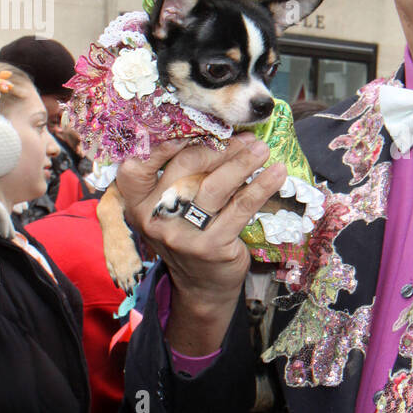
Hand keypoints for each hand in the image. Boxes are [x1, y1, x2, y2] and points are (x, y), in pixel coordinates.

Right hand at [114, 133, 287, 352]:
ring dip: (242, 162)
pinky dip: (261, 187)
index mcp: (138, 204)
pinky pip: (240, 208)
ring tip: (262, 149)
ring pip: (215, 186)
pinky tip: (276, 173)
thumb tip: (217, 132)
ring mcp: (182, 234)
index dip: (160, 144)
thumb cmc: (190, 234)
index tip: (191, 125)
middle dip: (218, 148)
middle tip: (245, 137)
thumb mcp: (173, 209)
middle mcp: (154, 218)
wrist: (203, 287)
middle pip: (185, 168)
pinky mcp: (210, 247)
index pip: (136, 167)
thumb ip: (180, 177)